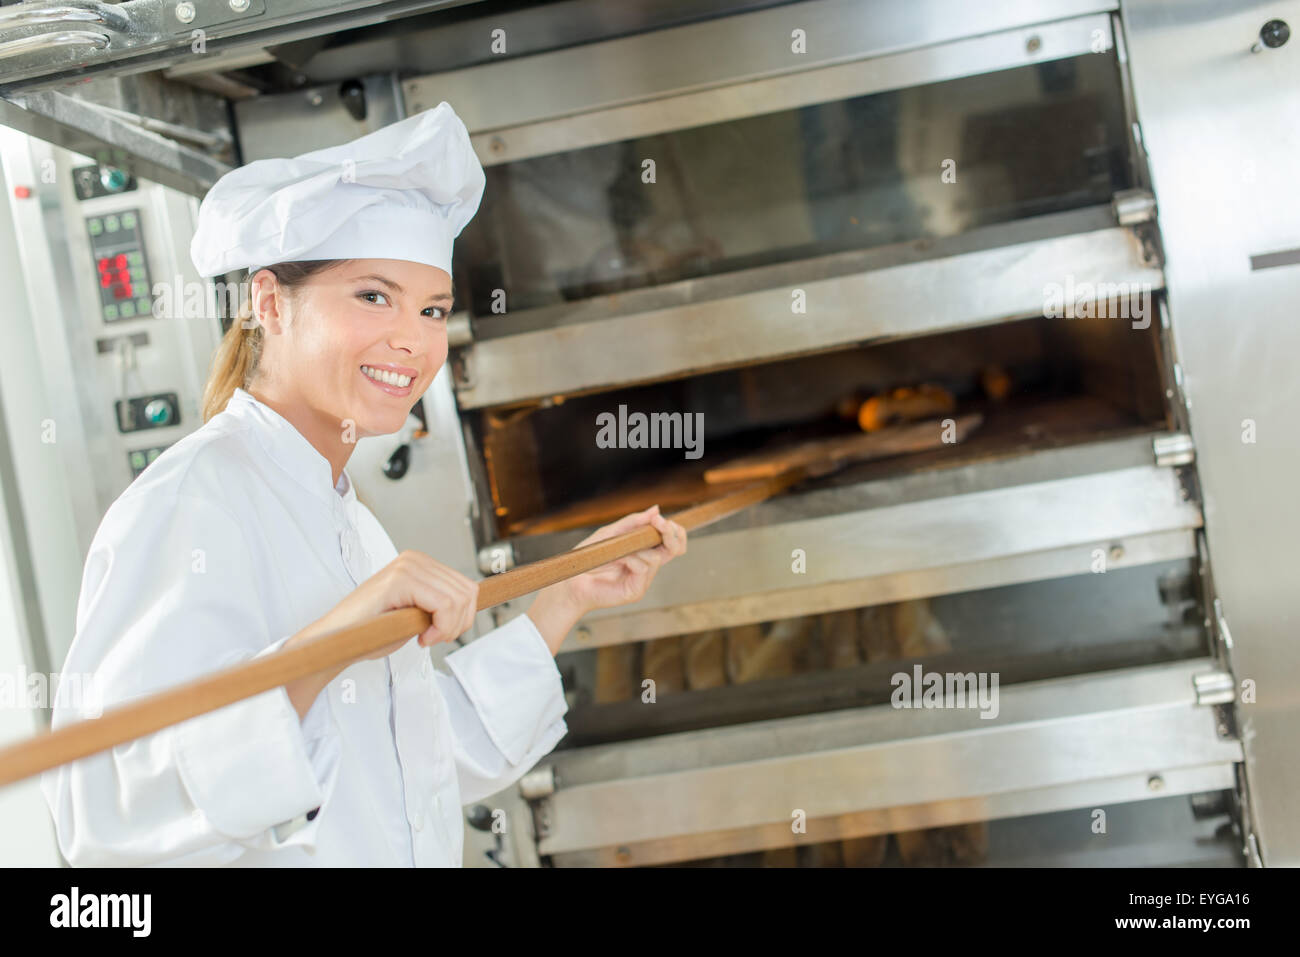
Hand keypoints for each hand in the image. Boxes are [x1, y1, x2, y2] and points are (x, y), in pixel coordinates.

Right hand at [298, 549, 478, 659]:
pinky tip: (421, 637)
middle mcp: (415, 559)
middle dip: (458, 624)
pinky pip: (443, 605)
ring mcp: (406, 567)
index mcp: (421, 563)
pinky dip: (440, 628)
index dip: (463, 617)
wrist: (338, 639)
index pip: (467, 586)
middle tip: (434, 638)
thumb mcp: (417, 613)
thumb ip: (442, 604)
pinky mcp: (399, 580)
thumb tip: (471, 605)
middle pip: (468, 592)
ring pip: (458, 600)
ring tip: (425, 637)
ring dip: (448, 628)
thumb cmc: (373, 629)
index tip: (442, 633)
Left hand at [559, 504, 687, 614]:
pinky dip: (632, 558)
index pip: (671, 541)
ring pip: (657, 557)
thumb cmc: (589, 557)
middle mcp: (647, 566)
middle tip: (661, 524)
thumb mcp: (611, 533)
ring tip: (618, 549)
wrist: (571, 580)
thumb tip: (656, 509)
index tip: (659, 519)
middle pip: (675, 549)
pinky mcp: (636, 590)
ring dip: (638, 547)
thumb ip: (634, 522)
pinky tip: (618, 559)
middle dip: (671, 535)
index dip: (673, 530)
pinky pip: (643, 568)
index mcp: (644, 551)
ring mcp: (643, 579)